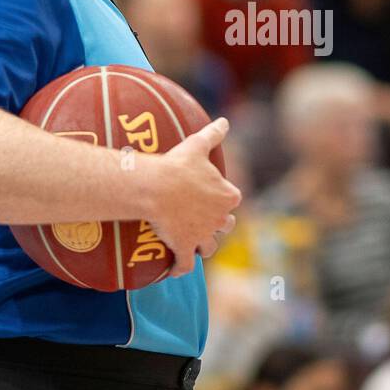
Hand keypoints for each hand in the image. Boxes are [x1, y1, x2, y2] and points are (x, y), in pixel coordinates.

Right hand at [144, 118, 241, 277]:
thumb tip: (225, 120)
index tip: (212, 197)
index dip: (222, 199)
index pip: (232, 200)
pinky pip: (186, 265)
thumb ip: (214, 134)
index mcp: (227, 196)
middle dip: (217, 224)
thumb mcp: (197, 145)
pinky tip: (175, 269)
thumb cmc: (177, 165)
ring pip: (210, 247)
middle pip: (225, 225)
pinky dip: (181, 267)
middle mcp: (220, 218)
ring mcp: (203, 235)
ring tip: (194, 244)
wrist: (156, 187)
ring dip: (204, 245)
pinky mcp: (186, 247)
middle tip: (203, 220)